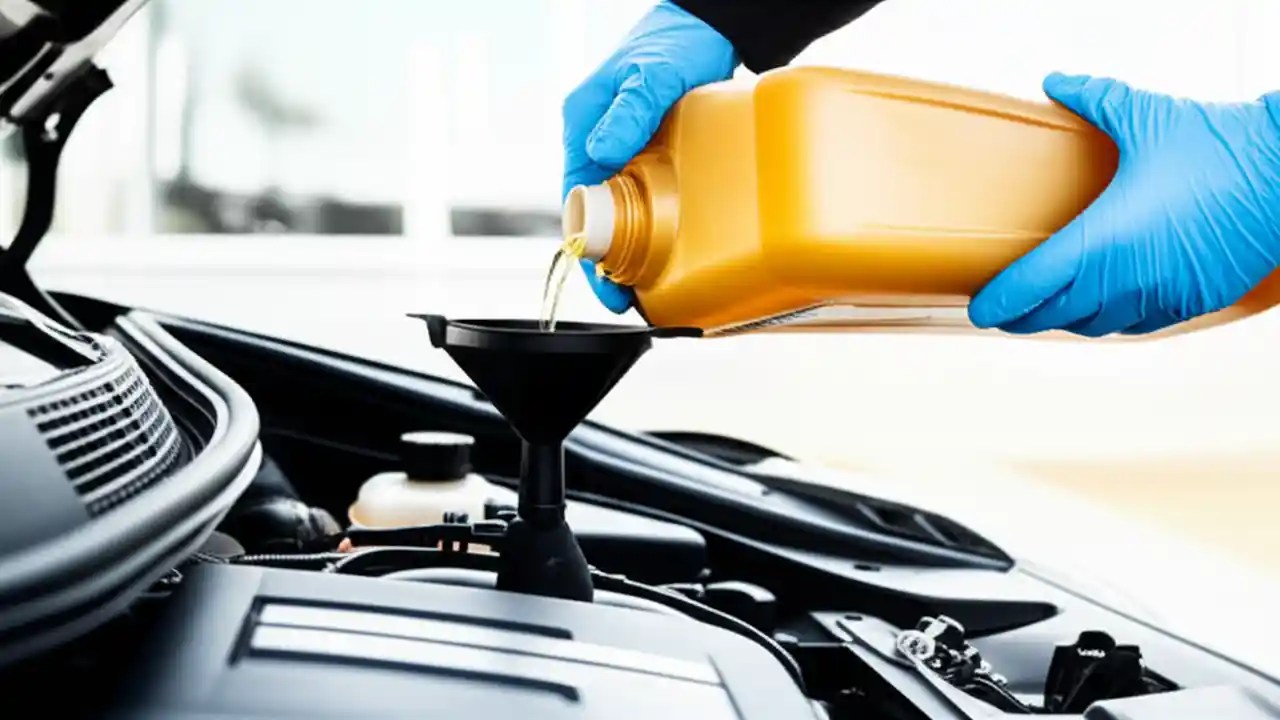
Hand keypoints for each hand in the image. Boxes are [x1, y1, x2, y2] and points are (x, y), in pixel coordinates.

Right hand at [562, 1, 736, 313]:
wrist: (709, 27)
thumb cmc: (673, 42)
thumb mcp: (650, 77)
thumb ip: (628, 113)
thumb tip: (602, 155)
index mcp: (583, 127)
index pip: (573, 198)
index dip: (585, 245)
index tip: (602, 280)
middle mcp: (599, 143)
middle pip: (596, 214)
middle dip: (607, 258)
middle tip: (627, 298)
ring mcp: (627, 151)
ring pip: (621, 210)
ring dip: (631, 246)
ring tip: (648, 285)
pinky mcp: (654, 155)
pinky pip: (648, 197)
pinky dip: (654, 225)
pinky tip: (672, 248)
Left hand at [969, 73, 1279, 335]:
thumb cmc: (1222, 148)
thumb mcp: (1146, 117)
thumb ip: (1094, 100)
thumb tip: (1058, 83)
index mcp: (1102, 240)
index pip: (1030, 286)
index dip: (998, 302)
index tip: (978, 309)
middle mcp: (1125, 278)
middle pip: (1054, 314)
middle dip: (1023, 315)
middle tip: (1003, 310)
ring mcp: (1159, 295)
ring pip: (1095, 324)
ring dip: (1067, 317)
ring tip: (1049, 305)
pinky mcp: (1191, 301)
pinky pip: (1137, 325)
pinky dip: (1111, 318)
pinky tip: (1104, 304)